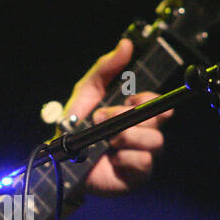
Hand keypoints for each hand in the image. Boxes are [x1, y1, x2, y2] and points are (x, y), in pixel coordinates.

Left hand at [64, 38, 171, 195]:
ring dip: (127, 137)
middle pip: (158, 121)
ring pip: (155, 141)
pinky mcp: (137, 175)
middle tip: (100, 117)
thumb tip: (127, 44)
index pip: (158, 103)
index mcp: (135, 114)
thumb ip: (106, 68)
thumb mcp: (88, 90)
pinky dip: (125, 157)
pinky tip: (111, 158)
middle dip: (128, 116)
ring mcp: (142, 154)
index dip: (148, 100)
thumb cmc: (76, 125)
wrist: (61, 158)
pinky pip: (144, 162)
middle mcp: (142, 133)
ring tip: (105, 140)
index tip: (129, 99)